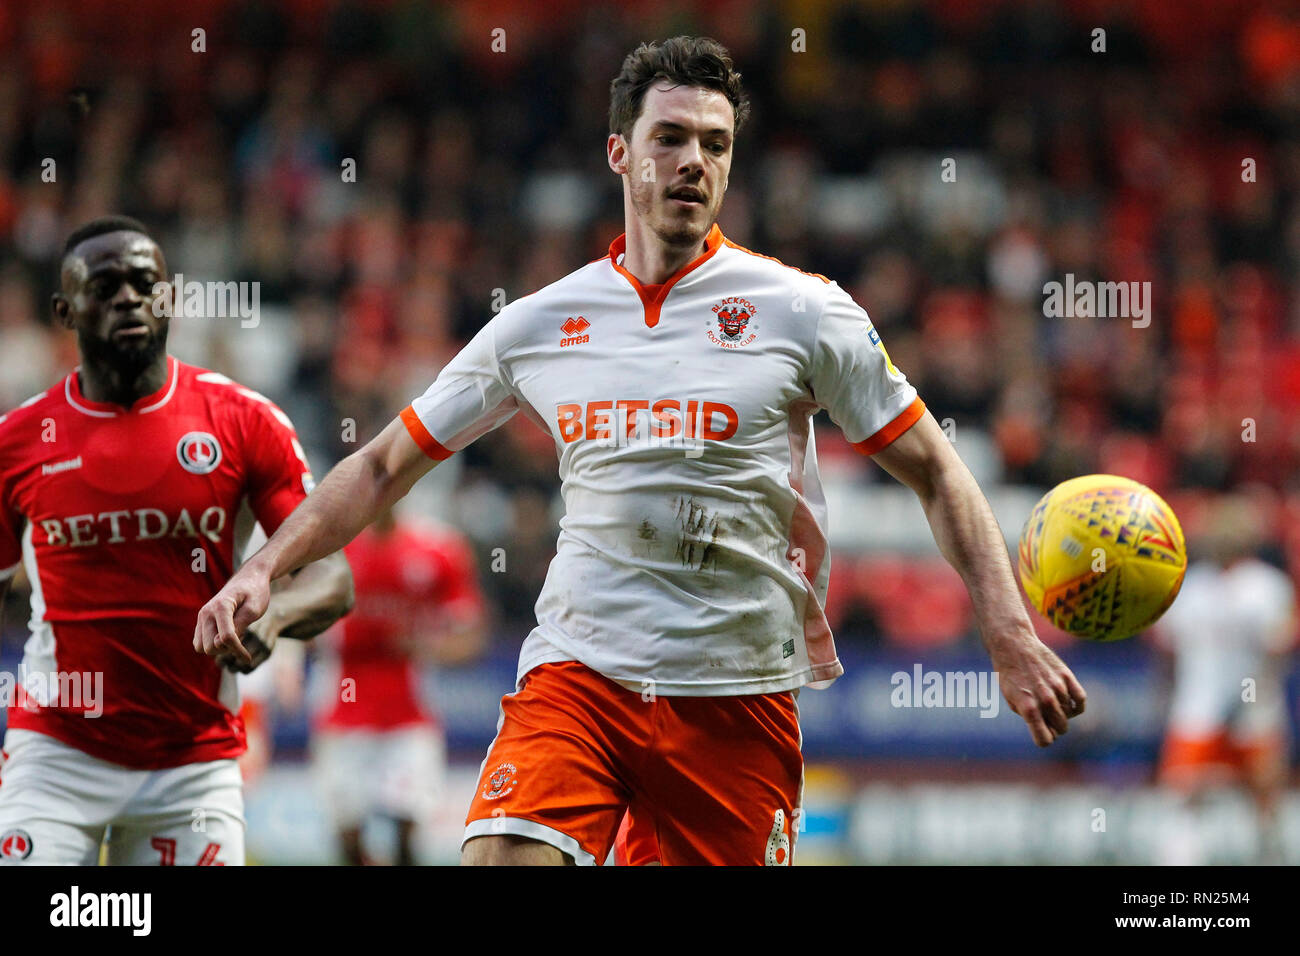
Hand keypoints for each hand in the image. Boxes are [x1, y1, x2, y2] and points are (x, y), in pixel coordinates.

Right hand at [194, 567, 271, 670]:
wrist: (249, 579)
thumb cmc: (255, 593)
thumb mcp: (255, 609)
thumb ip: (240, 625)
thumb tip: (221, 643)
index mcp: (221, 606)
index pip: (225, 638)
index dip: (238, 650)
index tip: (248, 658)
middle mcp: (206, 612)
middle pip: (210, 647)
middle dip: (227, 649)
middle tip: (242, 640)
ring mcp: (202, 616)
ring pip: (201, 647)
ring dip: (218, 649)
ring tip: (234, 637)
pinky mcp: (201, 621)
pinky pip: (199, 643)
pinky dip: (212, 645)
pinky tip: (227, 637)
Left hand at [988, 632, 1086, 746]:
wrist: (1013, 644)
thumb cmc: (1009, 674)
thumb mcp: (1012, 699)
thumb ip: (1030, 716)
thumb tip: (1050, 729)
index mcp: (1028, 708)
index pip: (1045, 740)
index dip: (1043, 738)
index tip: (1040, 732)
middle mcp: (1045, 699)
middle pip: (1060, 729)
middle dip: (1053, 727)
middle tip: (1045, 716)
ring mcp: (1058, 687)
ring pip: (1070, 715)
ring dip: (1062, 713)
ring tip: (1050, 702)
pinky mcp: (1067, 676)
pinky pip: (1080, 700)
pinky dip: (1076, 704)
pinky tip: (1067, 701)